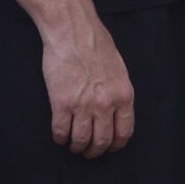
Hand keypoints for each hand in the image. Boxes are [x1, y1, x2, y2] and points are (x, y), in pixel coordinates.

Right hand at [40, 11, 136, 156]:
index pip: (124, 132)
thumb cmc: (96, 44)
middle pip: (102, 141)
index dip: (115, 145)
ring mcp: (83, 105)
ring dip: (76, 147)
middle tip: (88, 152)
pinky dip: (60, 138)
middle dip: (95, 151)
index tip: (109, 148)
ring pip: (81, 140)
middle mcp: (106, 104)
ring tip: (73, 145)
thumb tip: (115, 110)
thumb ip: (118, 92)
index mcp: (123, 95)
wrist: (73, 32)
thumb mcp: (119, 69)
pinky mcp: (62, 103)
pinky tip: (60, 136)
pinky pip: (61, 131)